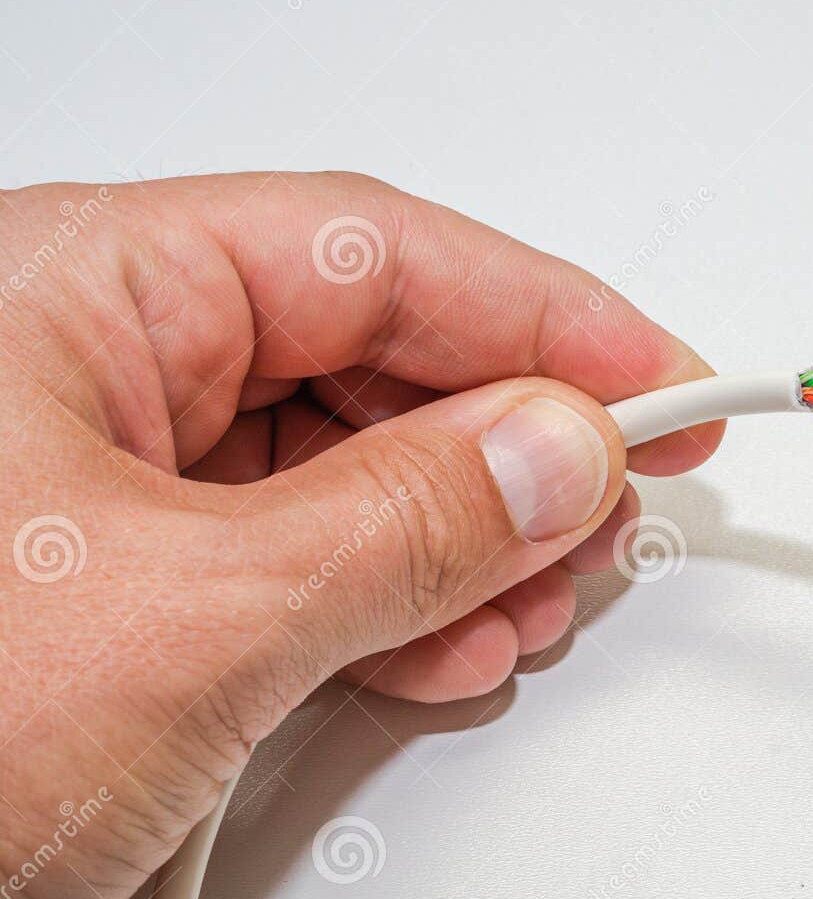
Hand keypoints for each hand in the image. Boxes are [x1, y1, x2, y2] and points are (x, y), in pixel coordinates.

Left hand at [0, 172, 720, 898]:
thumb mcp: (188, 620)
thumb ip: (402, 520)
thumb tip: (562, 449)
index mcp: (65, 291)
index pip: (366, 251)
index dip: (538, 312)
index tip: (661, 379)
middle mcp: (80, 368)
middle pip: (363, 355)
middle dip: (506, 440)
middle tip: (616, 497)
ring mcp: (99, 485)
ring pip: (341, 468)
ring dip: (463, 536)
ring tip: (543, 595)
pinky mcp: (119, 591)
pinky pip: (299, 563)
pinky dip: (395, 607)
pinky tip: (452, 646)